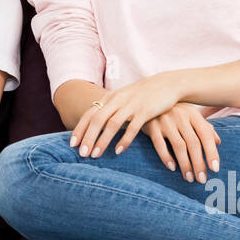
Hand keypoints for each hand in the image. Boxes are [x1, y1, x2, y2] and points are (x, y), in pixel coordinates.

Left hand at [70, 72, 184, 156]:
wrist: (166, 84)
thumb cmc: (142, 95)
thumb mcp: (123, 99)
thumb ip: (109, 110)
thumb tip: (93, 126)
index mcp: (110, 98)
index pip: (89, 114)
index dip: (80, 129)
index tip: (72, 144)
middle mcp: (117, 100)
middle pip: (97, 120)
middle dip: (88, 137)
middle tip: (81, 154)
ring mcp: (131, 105)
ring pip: (112, 124)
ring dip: (102, 141)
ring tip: (95, 155)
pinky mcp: (145, 111)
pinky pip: (132, 127)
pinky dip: (124, 140)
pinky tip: (118, 151)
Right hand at [143, 103, 220, 182]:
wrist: (146, 99)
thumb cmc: (172, 110)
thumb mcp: (189, 114)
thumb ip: (203, 127)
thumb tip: (218, 142)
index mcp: (192, 113)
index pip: (206, 134)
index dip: (212, 152)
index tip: (215, 169)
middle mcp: (180, 116)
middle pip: (193, 143)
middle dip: (199, 163)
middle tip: (202, 180)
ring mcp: (165, 120)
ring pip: (179, 146)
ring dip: (185, 165)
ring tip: (189, 178)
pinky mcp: (151, 126)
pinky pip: (160, 145)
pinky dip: (166, 157)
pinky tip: (172, 168)